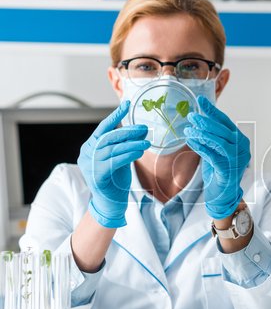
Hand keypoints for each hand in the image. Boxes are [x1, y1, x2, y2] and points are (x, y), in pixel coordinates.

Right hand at [78, 101, 149, 227]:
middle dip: (127, 131)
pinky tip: (139, 152)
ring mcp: (90, 165)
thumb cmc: (115, 179)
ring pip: (112, 149)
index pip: (102, 128)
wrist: (110, 203)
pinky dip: (128, 155)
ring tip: (146, 141)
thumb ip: (125, 144)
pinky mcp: (97, 175)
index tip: (127, 104)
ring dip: (131, 143)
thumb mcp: (119, 158)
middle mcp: (86, 154)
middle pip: (108, 137)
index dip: (115, 115)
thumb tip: (141, 128)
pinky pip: (114, 161)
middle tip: (144, 127)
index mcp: (90, 147)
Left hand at [184, 96, 250, 219]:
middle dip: (206, 122)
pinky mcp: (228, 170)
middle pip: (223, 131)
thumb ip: (213, 136)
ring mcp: (237, 160)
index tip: (200, 100)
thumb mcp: (216, 149)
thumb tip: (200, 118)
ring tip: (188, 130)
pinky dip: (202, 147)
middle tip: (191, 116)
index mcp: (240, 140)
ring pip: (219, 142)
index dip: (213, 111)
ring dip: (202, 135)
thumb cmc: (219, 170)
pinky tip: (191, 142)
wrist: (224, 194)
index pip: (226, 122)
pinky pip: (213, 156)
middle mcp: (242, 148)